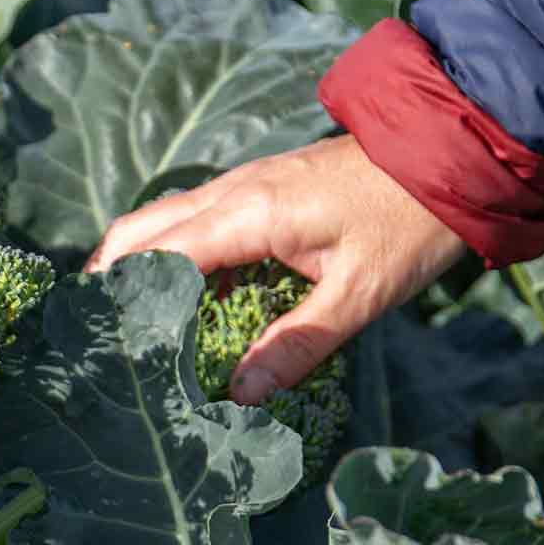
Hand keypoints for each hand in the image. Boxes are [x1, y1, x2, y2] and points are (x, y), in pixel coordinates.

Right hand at [82, 134, 468, 402]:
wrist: (453, 148)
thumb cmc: (411, 222)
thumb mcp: (360, 296)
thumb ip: (296, 346)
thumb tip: (237, 396)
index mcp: (248, 214)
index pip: (156, 260)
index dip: (122, 304)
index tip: (100, 349)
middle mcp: (230, 191)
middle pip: (138, 232)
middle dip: (106, 282)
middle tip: (90, 338)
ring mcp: (241, 184)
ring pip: (160, 223)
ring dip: (134, 268)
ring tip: (122, 326)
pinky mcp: (258, 188)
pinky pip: (192, 221)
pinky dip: (169, 258)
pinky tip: (180, 302)